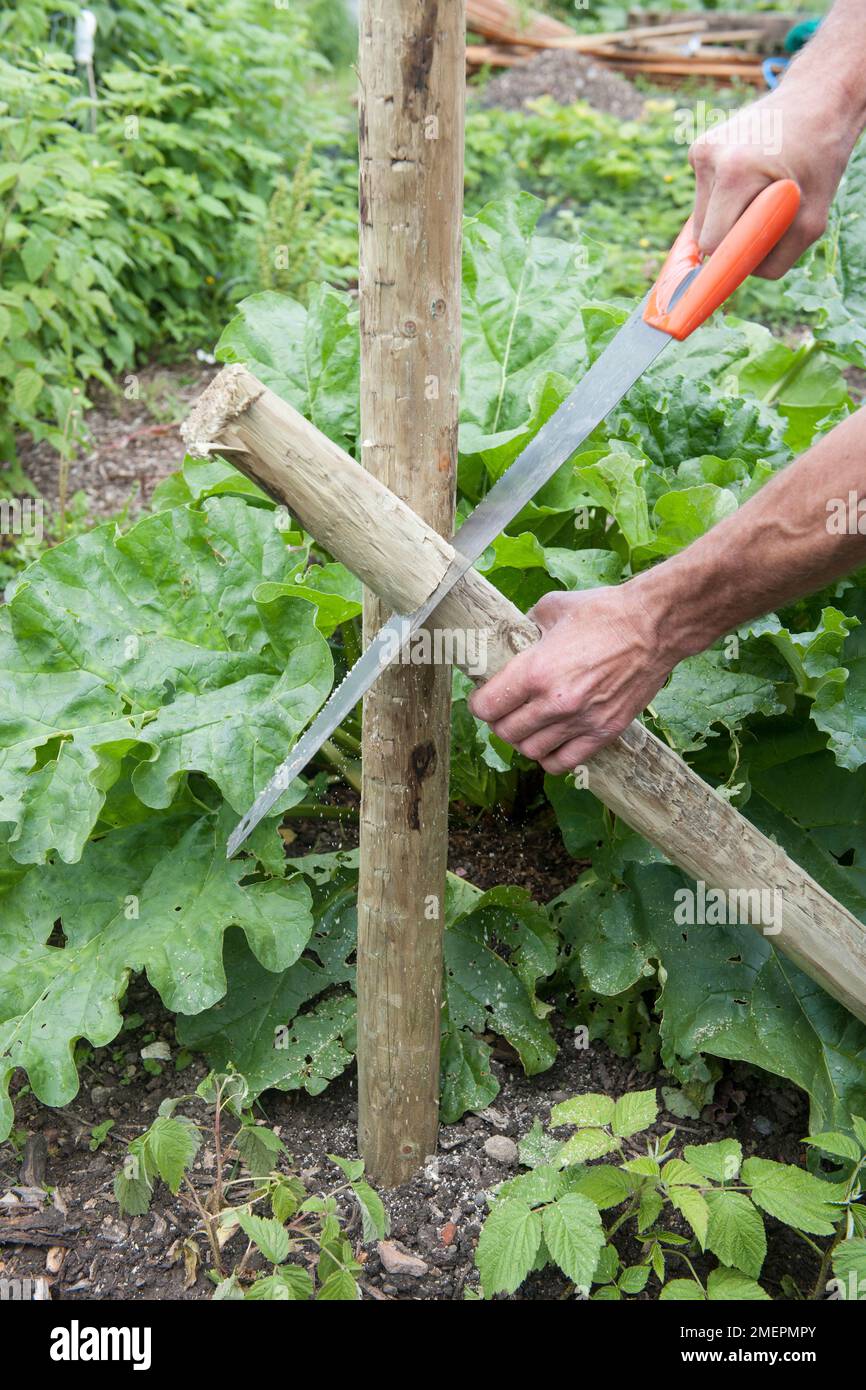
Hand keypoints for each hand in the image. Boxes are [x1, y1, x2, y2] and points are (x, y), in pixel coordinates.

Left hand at [468, 583, 675, 775]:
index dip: (480, 704)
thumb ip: (525, 628)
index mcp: (535, 671)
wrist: (655, 626)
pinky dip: (551, 757)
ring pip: (532, 751)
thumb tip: (513, 638)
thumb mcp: (551, 608)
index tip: (484, 698)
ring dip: (525, 740)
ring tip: (530, 725)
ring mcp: (581, 721)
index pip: (487, 707)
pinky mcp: (604, 732)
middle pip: (506, 733)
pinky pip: (564, 763)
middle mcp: (555, 702)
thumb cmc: (604, 611)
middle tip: (507, 710)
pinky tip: (551, 742)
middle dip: (500, 722)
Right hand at [688, 86, 854, 278]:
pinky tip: (749, 178)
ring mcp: (701, 150)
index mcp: (736, 170)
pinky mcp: (698, 148)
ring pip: (701, 219)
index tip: (726, 278)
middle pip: (702, 236)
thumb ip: (775, 257)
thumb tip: (738, 278)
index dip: (727, 262)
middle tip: (764, 225)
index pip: (714, 243)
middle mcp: (710, 157)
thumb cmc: (821, 159)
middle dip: (730, 241)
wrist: (816, 99)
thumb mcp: (813, 219)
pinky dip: (725, 200)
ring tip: (760, 194)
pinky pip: (705, 197)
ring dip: (728, 220)